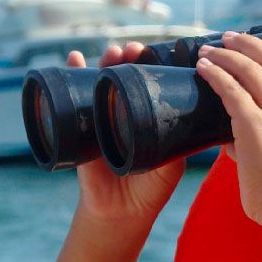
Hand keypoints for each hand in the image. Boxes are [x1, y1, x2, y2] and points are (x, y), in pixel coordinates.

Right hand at [69, 43, 183, 228]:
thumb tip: (189, 121)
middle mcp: (125, 111)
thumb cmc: (153, 187)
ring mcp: (102, 117)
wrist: (123, 212)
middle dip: (127, 58)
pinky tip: (74, 58)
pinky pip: (73, 98)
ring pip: (100, 82)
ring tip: (110, 52)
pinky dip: (71, 75)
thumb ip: (177, 144)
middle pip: (124, 76)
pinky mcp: (81, 129)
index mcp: (149, 115)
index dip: (150, 65)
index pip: (149, 82)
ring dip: (103, 62)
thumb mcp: (172, 162)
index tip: (155, 53)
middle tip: (133, 50)